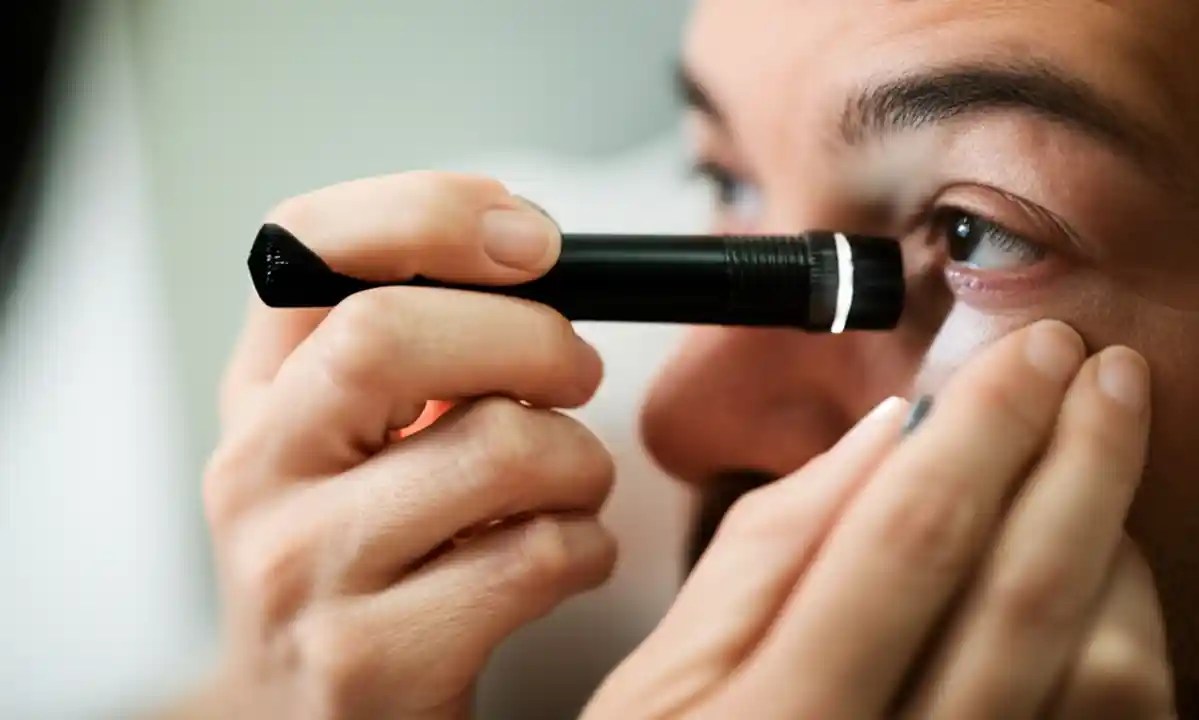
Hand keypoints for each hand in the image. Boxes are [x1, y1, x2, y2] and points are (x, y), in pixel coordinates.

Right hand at [199, 173, 616, 718]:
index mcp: (260, 394)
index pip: (304, 243)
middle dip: (531, 338)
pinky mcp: (368, 661)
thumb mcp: (356, 440)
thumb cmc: (372, 559)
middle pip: (389, 335)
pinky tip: (562, 558)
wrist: (317, 718)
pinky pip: (533, 556)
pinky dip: (586, 546)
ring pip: (494, 447)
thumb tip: (523, 245)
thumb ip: (414, 343)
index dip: (427, 211)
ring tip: (569, 485)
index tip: (526, 239)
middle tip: (575, 373)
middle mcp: (257, 472)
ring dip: (579, 458)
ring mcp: (301, 571)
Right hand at [585, 321, 1174, 718]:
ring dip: (1113, 541)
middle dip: (1080, 457)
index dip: (982, 429)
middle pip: (1025, 597)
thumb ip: (762, 551)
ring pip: (1102, 671)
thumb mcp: (661, 678)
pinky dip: (1127, 625)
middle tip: (1104, 370)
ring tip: (1093, 466)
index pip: (908, 540)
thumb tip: (883, 433)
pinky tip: (1093, 569)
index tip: (1025, 355)